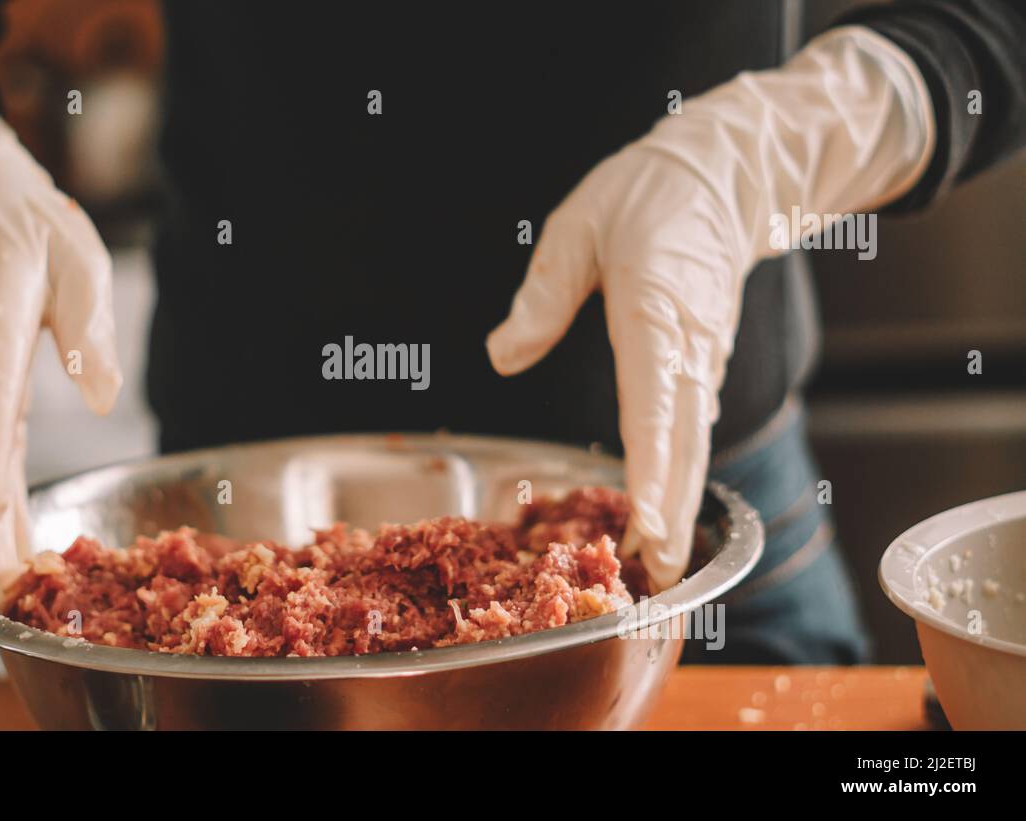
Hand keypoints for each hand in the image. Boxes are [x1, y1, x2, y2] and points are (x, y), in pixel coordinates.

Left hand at [487, 26, 932, 590]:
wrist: (727, 173)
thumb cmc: (647, 195)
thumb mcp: (578, 227)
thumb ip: (543, 295)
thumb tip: (502, 355)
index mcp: (653, 309)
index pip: (650, 403)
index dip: (649, 471)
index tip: (646, 524)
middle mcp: (686, 345)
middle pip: (682, 443)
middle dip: (671, 514)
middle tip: (656, 578)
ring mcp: (702, 357)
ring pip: (692, 441)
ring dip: (679, 504)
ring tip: (661, 566)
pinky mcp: (701, 361)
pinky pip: (691, 424)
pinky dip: (679, 471)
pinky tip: (663, 510)